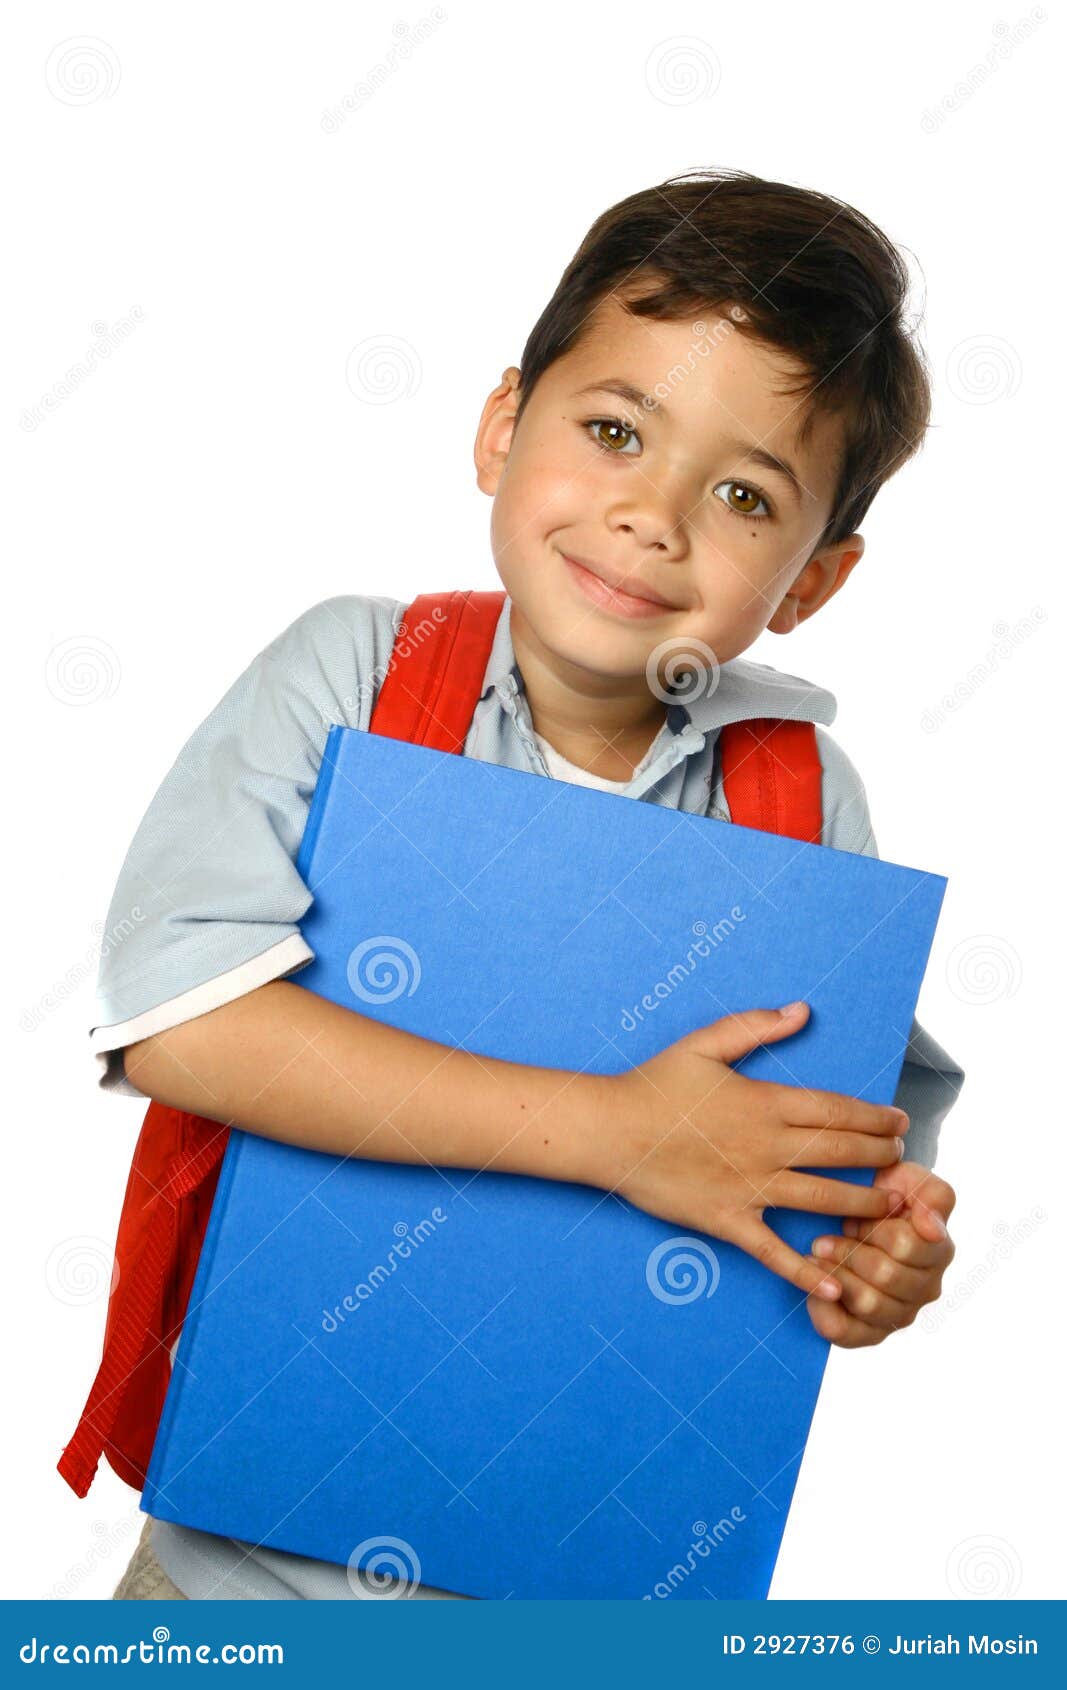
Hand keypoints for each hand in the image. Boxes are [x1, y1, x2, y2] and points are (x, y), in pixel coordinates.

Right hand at [604, 1001, 908, 1304]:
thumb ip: (755, 1027)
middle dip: (880, 1157)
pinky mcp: (728, 1220)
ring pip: (823, 1199)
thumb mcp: (704, 1044)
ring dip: (864, 1204)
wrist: (608, 1131)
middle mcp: (766, 1146)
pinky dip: (806, 1271)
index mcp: (764, 1102)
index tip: (899, 1123)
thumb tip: (801, 1010)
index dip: (875, 1118)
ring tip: (892, 1208)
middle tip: (903, 1161)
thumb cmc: (653, 1086)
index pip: (837, 1111)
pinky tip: (835, 1286)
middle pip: (840, 1153)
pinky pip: (774, 1252)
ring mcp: (749, 1186)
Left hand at [805, 1162, 955, 1346]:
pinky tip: (813, 1288)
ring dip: (835, 1275)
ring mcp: (900, 1313)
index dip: (873, 1229)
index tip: (855, 1215)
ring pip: (868, 1304)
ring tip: (815, 1256)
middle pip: (886, 1276)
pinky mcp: (869, 1333)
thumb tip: (932, 1227)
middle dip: (848, 1251)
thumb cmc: (884, 1190)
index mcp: (938, 1251)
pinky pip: (845, 1333)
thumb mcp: (910, 1179)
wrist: (851, 1209)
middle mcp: (926, 1288)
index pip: (905, 1246)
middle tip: (822, 1238)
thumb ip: (934, 1195)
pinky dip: (823, 1310)